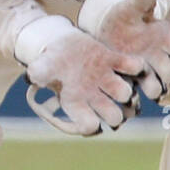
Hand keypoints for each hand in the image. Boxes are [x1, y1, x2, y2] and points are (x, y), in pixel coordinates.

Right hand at [26, 28, 143, 134]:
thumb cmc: (49, 60)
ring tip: (119, 81)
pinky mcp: (116, 62)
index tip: (90, 117)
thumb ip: (40, 73)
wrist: (60, 43)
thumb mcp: (42, 66)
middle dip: (115, 113)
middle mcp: (95, 97)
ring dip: (125, 90)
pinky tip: (125, 62)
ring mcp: (108, 81)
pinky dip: (135, 67)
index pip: (88, 126)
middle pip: (115, 117)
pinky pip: (134, 68)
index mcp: (77, 104)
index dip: (91, 125)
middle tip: (108, 104)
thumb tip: (34, 76)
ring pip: (127, 95)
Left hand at [95, 0, 169, 101]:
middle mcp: (161, 56)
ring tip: (147, 89)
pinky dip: (137, 97)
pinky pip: (140, 93)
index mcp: (166, 37)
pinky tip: (129, 95)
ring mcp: (149, 70)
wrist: (106, 29)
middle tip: (161, 75)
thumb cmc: (124, 16)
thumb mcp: (130, 6)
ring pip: (159, 86)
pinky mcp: (134, 80)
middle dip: (168, 74)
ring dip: (155, 88)